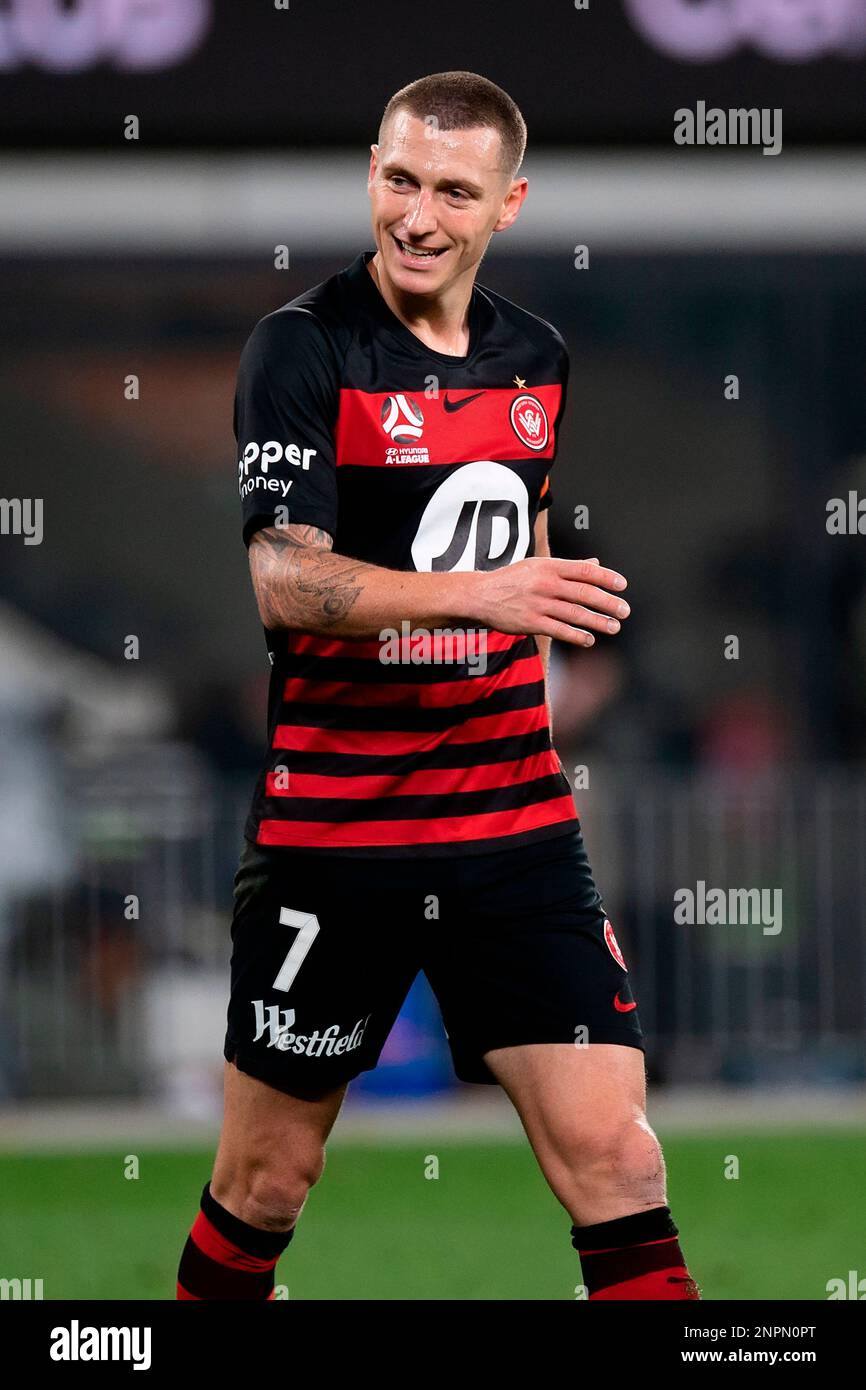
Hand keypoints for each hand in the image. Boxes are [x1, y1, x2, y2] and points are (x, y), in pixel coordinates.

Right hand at [474, 555, 629, 647]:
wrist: (480, 595)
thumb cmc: (513, 579)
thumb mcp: (538, 566)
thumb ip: (568, 567)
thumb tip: (595, 564)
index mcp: (549, 566)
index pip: (584, 570)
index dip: (605, 577)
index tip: (622, 585)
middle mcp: (545, 584)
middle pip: (584, 593)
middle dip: (608, 603)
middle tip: (625, 611)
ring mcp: (538, 604)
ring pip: (575, 614)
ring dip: (598, 622)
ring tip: (614, 627)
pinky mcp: (531, 623)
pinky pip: (559, 630)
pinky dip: (577, 636)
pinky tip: (589, 640)